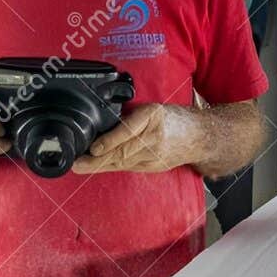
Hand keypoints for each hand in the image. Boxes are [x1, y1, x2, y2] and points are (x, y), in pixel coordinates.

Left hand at [70, 103, 197, 174]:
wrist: (198, 136)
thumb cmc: (172, 119)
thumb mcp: (151, 110)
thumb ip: (130, 117)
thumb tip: (102, 126)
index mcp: (152, 115)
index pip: (128, 130)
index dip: (110, 141)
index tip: (94, 147)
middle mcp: (154, 136)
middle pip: (123, 151)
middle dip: (98, 159)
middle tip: (78, 163)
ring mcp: (155, 154)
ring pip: (124, 162)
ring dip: (100, 165)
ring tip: (81, 166)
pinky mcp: (155, 166)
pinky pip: (130, 167)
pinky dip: (113, 167)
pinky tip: (100, 167)